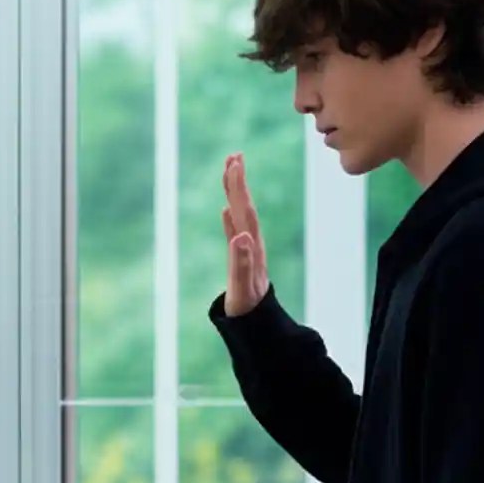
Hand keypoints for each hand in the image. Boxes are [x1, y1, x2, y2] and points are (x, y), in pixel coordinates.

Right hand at [221, 152, 270, 315]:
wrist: (257, 326)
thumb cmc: (248, 309)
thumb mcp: (243, 287)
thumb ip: (241, 262)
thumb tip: (241, 236)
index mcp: (250, 247)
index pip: (244, 210)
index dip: (238, 188)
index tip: (234, 164)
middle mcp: (250, 244)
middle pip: (244, 207)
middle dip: (238, 182)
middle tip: (234, 156)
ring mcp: (246, 250)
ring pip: (240, 216)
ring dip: (235, 194)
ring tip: (230, 172)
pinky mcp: (240, 259)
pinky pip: (234, 232)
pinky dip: (230, 218)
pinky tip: (225, 209)